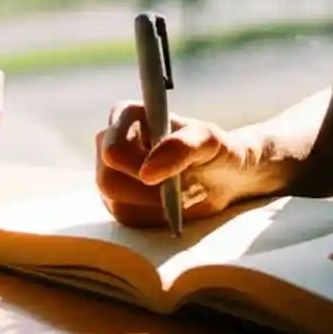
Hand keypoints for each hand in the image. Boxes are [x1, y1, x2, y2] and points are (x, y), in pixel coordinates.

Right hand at [95, 101, 261, 227]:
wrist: (223, 176)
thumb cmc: (215, 150)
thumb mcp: (208, 141)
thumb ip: (181, 148)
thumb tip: (146, 172)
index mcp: (126, 115)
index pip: (113, 150)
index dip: (138, 169)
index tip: (168, 176)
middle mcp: (109, 142)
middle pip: (109, 181)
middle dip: (148, 193)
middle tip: (179, 190)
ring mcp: (109, 172)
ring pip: (115, 203)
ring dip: (153, 207)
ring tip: (179, 194)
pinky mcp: (115, 199)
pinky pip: (126, 218)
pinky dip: (153, 217)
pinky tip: (170, 205)